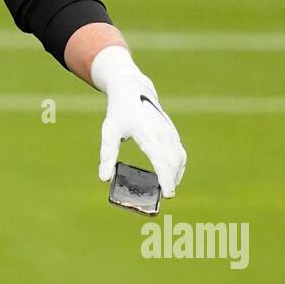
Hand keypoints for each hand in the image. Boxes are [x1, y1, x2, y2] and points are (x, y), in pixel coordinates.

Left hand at [89, 45, 187, 197]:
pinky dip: (179, 163)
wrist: (131, 88)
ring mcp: (169, 130)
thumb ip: (107, 155)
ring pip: (180, 156)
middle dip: (173, 180)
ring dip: (178, 173)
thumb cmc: (119, 111)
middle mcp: (162, 133)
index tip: (167, 194)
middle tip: (166, 195)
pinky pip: (179, 150)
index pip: (162, 161)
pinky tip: (172, 172)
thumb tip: (104, 179)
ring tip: (169, 187)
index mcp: (148, 134)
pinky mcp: (171, 129)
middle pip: (174, 162)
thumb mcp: (109, 131)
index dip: (167, 179)